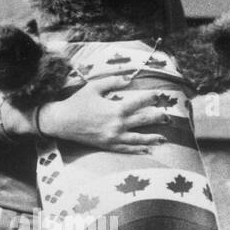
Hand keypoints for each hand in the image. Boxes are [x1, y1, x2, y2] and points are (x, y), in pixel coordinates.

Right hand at [38, 74, 169, 152]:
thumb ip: (113, 81)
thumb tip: (129, 79)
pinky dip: (137, 149)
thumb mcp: (94, 87)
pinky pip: (126, 149)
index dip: (150, 97)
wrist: (62, 122)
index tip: (158, 95)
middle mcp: (117, 125)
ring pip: (138, 138)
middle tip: (168, 117)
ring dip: (152, 138)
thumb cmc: (77, 102)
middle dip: (157, 118)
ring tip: (163, 138)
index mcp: (116, 109)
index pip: (139, 102)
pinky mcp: (107, 145)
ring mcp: (113, 137)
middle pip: (143, 121)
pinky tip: (146, 149)